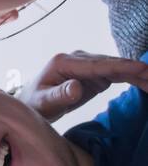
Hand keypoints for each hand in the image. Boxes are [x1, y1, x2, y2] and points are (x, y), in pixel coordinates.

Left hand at [19, 50, 147, 121]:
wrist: (29, 105)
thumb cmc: (33, 104)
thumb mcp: (43, 103)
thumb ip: (59, 95)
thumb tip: (76, 87)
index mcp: (65, 63)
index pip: (98, 64)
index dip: (121, 66)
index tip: (142, 68)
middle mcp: (78, 60)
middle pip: (111, 64)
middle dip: (135, 70)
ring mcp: (86, 66)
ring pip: (116, 69)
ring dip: (137, 75)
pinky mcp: (92, 75)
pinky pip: (115, 75)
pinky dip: (131, 79)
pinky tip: (145, 83)